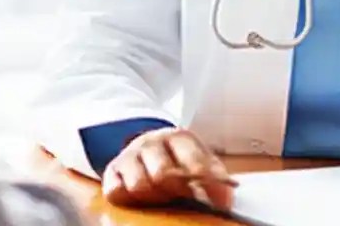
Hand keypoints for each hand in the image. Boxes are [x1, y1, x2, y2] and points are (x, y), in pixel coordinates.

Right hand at [101, 127, 235, 209]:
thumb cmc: (178, 159)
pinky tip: (140, 196)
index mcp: (178, 137)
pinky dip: (129, 198)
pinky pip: (116, 192)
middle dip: (176, 190)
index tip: (221, 202)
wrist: (147, 146)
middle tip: (183, 195)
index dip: (208, 183)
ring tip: (162, 195)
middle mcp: (151, 143)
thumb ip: (215, 175)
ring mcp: (129, 155)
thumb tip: (228, 195)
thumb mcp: (199, 159)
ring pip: (139, 185)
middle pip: (164, 174)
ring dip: (153, 196)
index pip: (194, 161)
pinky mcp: (112, 171)